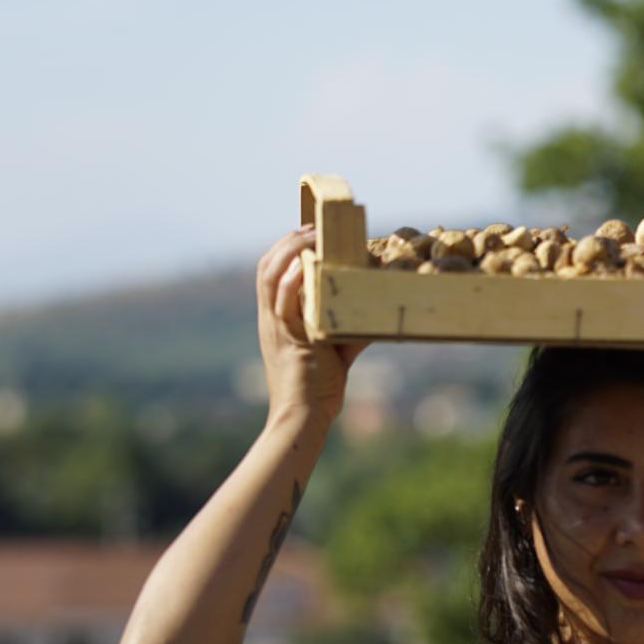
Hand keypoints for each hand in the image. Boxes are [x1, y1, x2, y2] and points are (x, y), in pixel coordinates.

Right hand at [256, 224, 369, 425]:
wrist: (302, 417)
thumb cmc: (318, 388)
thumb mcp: (335, 349)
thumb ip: (349, 329)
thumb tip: (376, 316)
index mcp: (277, 319)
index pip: (270, 273)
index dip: (285, 249)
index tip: (307, 233)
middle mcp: (271, 318)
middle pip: (266, 266)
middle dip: (287, 240)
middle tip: (311, 227)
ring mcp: (276, 326)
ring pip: (270, 276)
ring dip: (289, 250)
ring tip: (310, 235)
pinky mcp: (287, 338)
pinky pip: (282, 302)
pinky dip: (292, 279)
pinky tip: (303, 263)